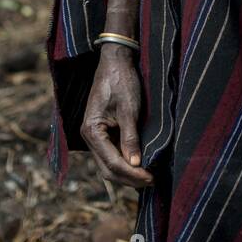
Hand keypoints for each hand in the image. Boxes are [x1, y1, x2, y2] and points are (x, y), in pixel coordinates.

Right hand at [80, 47, 154, 189]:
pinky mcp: (102, 132)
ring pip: (108, 164)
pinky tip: (139, 166)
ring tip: (147, 178)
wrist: (115, 60)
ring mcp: (95, 135)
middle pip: (107, 168)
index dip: (132, 174)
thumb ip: (130, 137)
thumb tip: (136, 164)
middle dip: (129, 178)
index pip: (112, 162)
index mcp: (92, 130)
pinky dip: (124, 163)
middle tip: (152, 181)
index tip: (150, 178)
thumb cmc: (122, 80)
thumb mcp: (129, 108)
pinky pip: (111, 154)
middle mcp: (89, 136)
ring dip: (126, 173)